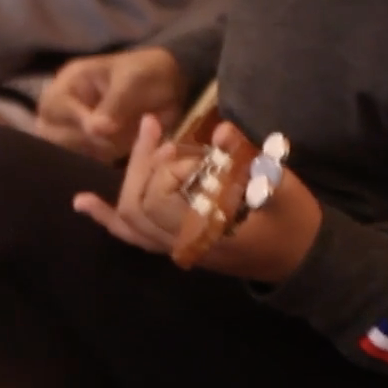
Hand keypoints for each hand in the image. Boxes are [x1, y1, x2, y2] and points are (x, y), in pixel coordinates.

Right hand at [35, 47, 186, 160]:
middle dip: (85, 139)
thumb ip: (114, 104)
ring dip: (100, 149)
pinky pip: (89, 161)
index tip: (102, 127)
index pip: (51, 106)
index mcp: (70, 82)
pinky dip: (109, 157)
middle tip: (115, 134)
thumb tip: (95, 130)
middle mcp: (66, 107)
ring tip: (128, 135)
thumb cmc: (148, 72)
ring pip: (70, 151)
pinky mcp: (92, 146)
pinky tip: (128, 145)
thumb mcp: (133, 81)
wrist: (172, 85)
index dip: (73, 120)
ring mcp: (77, 128)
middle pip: (51, 134)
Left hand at [75, 117, 324, 282]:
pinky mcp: (178, 247)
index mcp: (205, 232)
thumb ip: (252, 162)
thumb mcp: (283, 189)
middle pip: (135, 207)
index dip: (158, 168)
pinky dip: (107, 219)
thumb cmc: (295, 224)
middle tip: (151, 126)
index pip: (157, 201)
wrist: (303, 262)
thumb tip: (223, 130)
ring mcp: (178, 250)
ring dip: (126, 178)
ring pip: (130, 222)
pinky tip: (84, 202)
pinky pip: (135, 238)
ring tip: (139, 140)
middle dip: (138, 163)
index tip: (171, 139)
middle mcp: (183, 246)